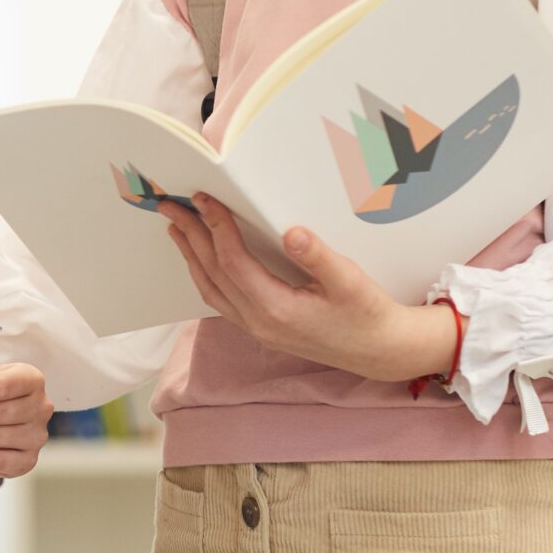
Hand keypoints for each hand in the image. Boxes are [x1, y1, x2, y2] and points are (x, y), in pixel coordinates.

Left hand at [164, 193, 457, 381]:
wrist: (381, 352)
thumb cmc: (369, 314)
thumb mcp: (350, 282)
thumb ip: (318, 257)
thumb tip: (291, 232)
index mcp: (277, 310)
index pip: (233, 262)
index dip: (216, 228)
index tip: (204, 199)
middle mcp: (258, 323)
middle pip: (212, 274)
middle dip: (190, 237)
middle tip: (171, 206)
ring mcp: (257, 329)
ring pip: (211, 290)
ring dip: (192, 257)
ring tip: (177, 228)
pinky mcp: (262, 329)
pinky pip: (221, 300)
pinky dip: (206, 275)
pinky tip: (203, 259)